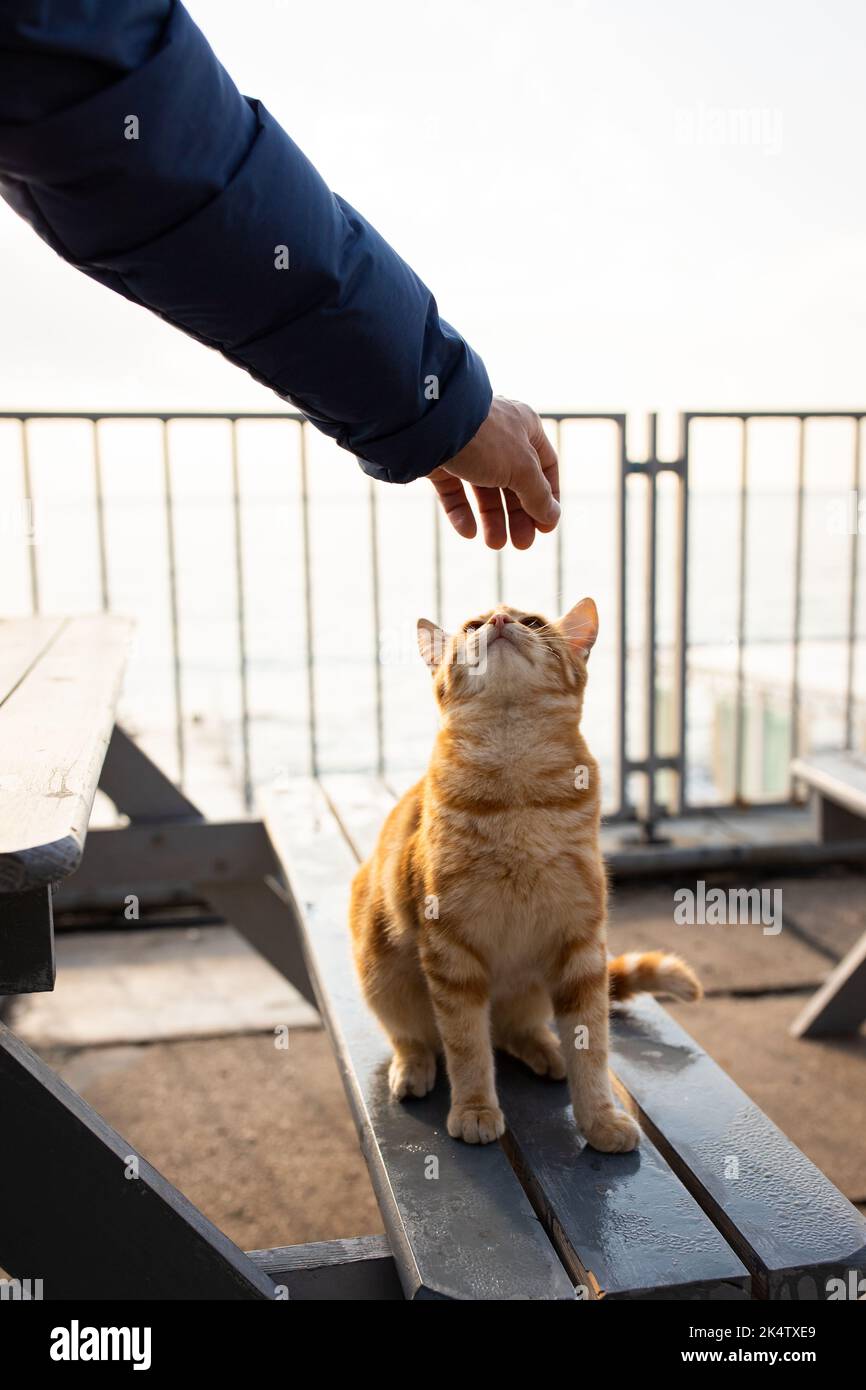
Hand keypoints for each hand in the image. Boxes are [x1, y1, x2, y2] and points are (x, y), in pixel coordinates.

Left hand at [428, 397, 560, 549]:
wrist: (430, 425)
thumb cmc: (485, 439)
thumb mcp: (522, 469)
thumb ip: (538, 494)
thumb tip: (551, 515)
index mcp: (525, 427)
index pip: (546, 466)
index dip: (548, 497)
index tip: (546, 527)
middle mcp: (498, 436)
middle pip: (515, 483)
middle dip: (519, 516)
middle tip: (522, 544)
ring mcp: (468, 449)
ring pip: (484, 490)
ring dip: (492, 519)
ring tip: (495, 544)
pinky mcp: (442, 461)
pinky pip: (455, 492)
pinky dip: (462, 512)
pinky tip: (468, 532)